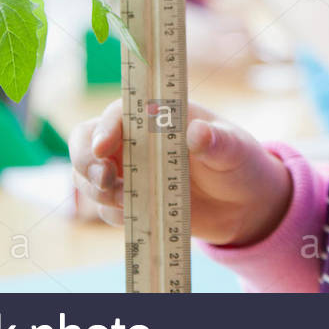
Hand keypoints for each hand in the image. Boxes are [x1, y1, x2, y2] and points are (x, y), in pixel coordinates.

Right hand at [70, 98, 291, 246]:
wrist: (243, 203)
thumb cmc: (239, 162)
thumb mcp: (235, 149)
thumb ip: (217, 141)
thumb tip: (198, 133)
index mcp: (159, 114)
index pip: (119, 112)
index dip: (106, 127)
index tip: (104, 148)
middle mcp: (136, 138)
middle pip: (87, 139)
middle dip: (86, 160)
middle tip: (105, 181)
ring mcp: (130, 169)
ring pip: (88, 175)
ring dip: (95, 190)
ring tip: (126, 201)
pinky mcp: (131, 198)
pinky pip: (105, 207)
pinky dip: (112, 214)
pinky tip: (135, 216)